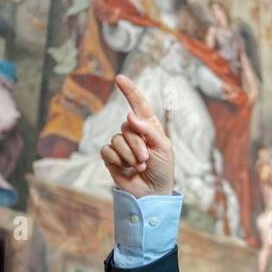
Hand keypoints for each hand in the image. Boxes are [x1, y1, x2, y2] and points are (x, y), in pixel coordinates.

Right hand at [100, 73, 174, 197]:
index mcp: (148, 127)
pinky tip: (126, 168)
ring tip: (139, 166)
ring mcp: (121, 145)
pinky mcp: (111, 157)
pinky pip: (107, 150)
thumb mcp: (164, 147)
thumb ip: (149, 129)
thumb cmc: (162, 170)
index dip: (129, 91)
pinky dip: (118, 160)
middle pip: (127, 126)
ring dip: (130, 155)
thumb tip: (130, 115)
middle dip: (138, 144)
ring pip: (117, 139)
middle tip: (146, 159)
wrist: (153, 193)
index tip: (120, 78)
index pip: (138, 104)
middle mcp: (133, 133)